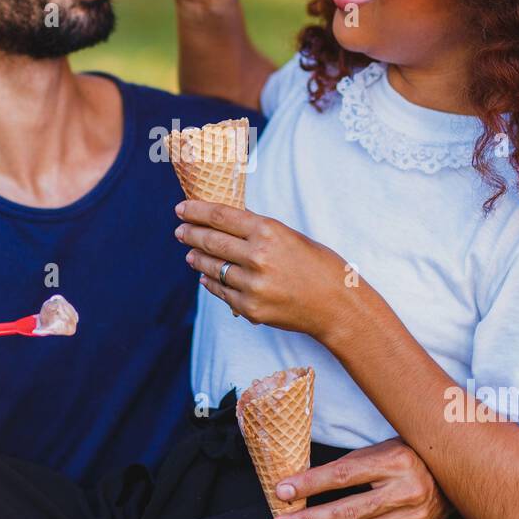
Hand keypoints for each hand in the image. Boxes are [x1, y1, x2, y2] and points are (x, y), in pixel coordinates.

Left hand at [175, 199, 357, 341]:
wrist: (337, 306)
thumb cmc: (318, 266)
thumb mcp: (290, 237)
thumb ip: (258, 230)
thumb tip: (226, 220)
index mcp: (269, 231)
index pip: (221, 216)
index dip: (196, 211)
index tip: (181, 209)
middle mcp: (257, 257)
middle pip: (211, 241)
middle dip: (190, 234)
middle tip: (180, 231)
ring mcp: (252, 285)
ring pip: (211, 268)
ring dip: (197, 259)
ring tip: (190, 254)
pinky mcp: (250, 309)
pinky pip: (221, 292)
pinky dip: (210, 282)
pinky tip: (205, 276)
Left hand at [268, 438, 450, 518]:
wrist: (456, 477)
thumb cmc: (408, 458)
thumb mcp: (380, 450)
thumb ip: (347, 466)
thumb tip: (301, 483)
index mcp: (394, 461)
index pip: (344, 475)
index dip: (311, 484)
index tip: (282, 491)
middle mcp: (404, 491)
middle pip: (348, 511)